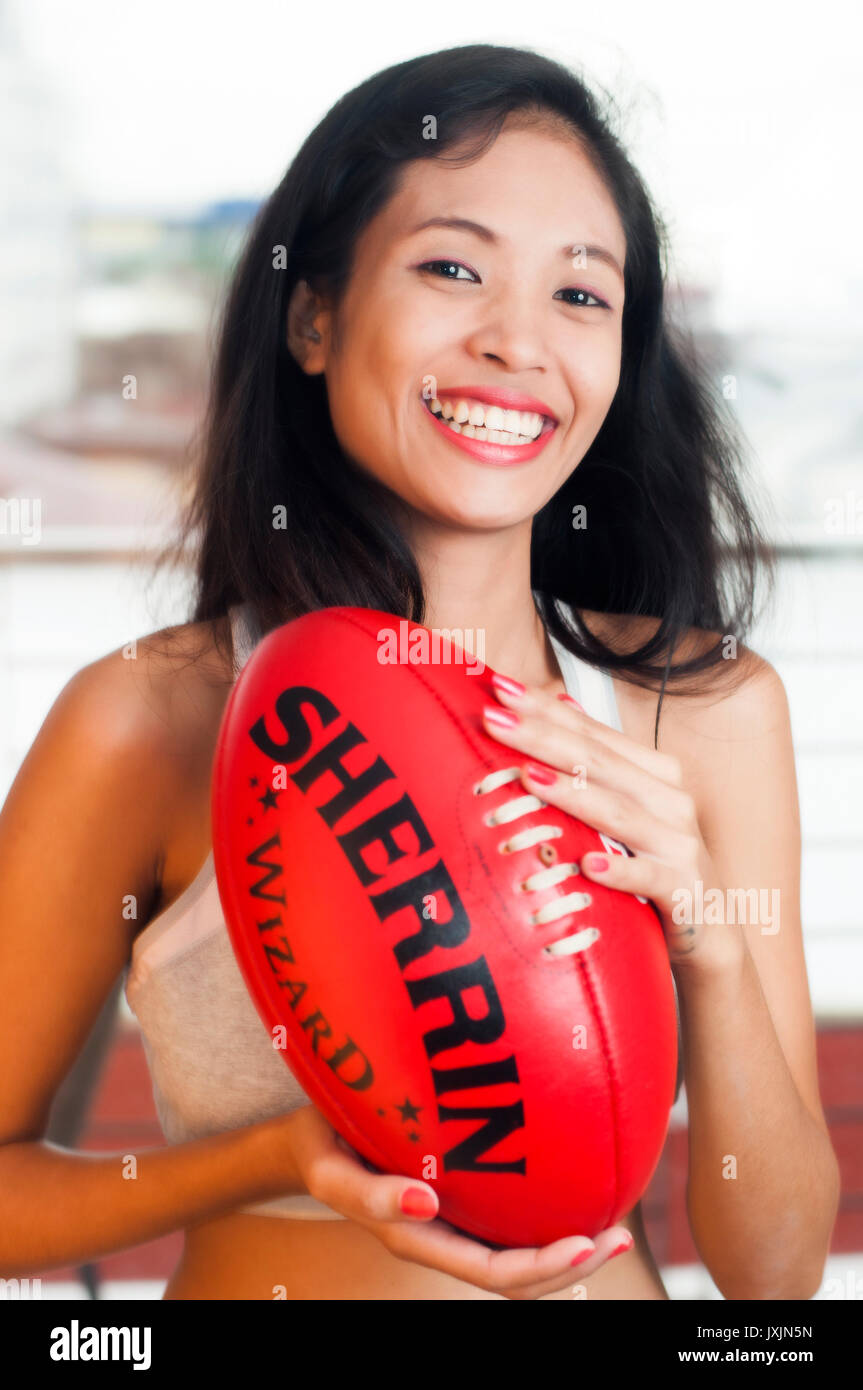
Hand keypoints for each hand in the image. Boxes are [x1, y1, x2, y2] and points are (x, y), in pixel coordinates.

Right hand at [288, 1105, 633, 1298]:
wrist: (306, 1136)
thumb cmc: (321, 1145)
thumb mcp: (332, 1170)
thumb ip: (371, 1192)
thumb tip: (428, 1201)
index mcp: (418, 1238)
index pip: (493, 1272)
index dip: (543, 1268)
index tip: (586, 1244)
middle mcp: (444, 1235)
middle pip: (519, 1277)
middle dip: (574, 1264)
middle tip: (623, 1236)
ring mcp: (454, 1219)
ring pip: (522, 1254)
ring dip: (572, 1248)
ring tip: (619, 1226)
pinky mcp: (461, 1195)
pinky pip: (511, 1221)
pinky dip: (550, 1219)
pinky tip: (583, 1194)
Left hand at [482, 673, 745, 974]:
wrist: (715, 935)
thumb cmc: (659, 871)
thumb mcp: (626, 816)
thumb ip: (598, 767)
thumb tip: (560, 705)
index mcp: (653, 776)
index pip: (592, 733)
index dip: (546, 708)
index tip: (498, 685)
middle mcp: (670, 801)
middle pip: (599, 762)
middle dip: (543, 736)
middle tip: (493, 716)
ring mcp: (680, 846)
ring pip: (619, 812)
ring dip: (571, 793)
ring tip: (526, 776)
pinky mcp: (686, 891)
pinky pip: (649, 878)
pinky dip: (620, 870)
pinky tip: (587, 863)